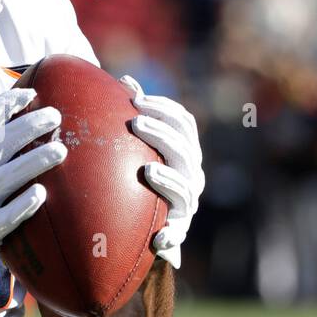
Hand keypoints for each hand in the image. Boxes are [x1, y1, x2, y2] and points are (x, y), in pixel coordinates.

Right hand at [0, 88, 66, 298]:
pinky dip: (23, 204)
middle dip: (27, 126)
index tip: (31, 93)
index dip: (5, 107)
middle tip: (55, 116)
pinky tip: (41, 194)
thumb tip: (16, 123)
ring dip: (34, 161)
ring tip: (61, 149)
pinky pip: (6, 217)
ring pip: (6, 177)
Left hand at [121, 75, 203, 268]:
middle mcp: (191, 174)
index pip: (184, 123)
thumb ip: (136, 115)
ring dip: (169, 178)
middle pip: (185, 150)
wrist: (142, 225)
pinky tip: (157, 237)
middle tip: (136, 122)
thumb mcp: (137, 145)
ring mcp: (186, 203)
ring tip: (147, 169)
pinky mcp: (178, 231)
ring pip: (186, 188)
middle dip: (162, 134)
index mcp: (183, 151)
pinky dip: (170, 235)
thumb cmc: (137, 174)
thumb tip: (125, 80)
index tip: (137, 99)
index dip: (164, 108)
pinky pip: (178, 234)